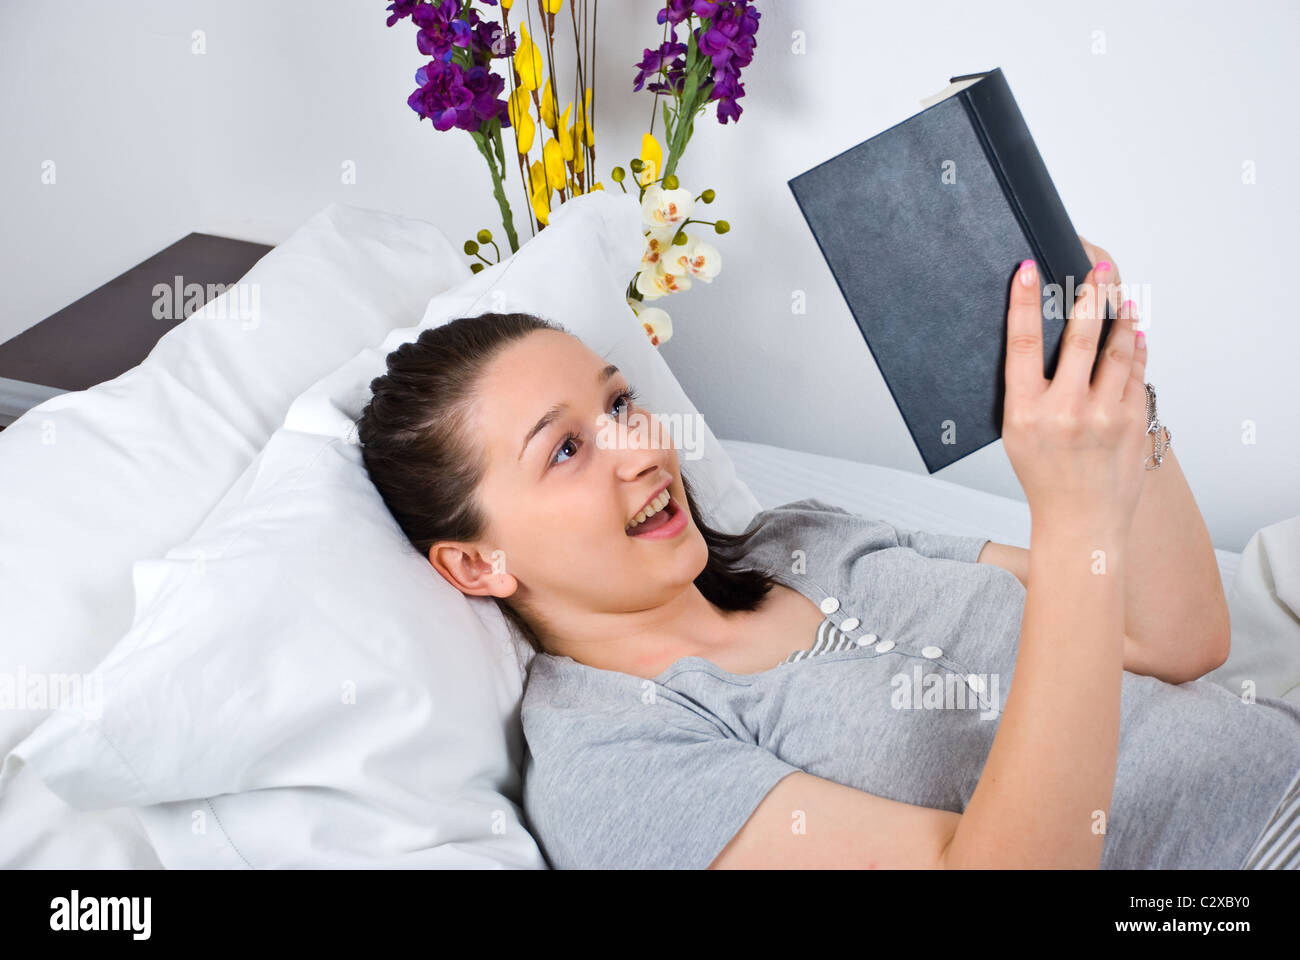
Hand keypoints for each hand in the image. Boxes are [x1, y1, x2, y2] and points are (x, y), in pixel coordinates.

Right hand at [1001, 258, 1147, 538]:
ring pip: (1118, 350)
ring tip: (1123, 295)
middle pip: (1079, 336)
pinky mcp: (1132, 423)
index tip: (1026, 270)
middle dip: (1090, 294)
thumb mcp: (1017, 433)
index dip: (1022, 302)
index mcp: (1024, 412)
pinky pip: (1137, 373)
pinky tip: (1135, 334)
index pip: (1021, 343)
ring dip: (1122, 316)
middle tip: (1097, 267)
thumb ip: (1029, 390)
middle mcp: (1064, 411)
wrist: (1079, 524)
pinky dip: (1136, 349)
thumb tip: (1044, 340)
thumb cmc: (1044, 478)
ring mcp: (1102, 417)